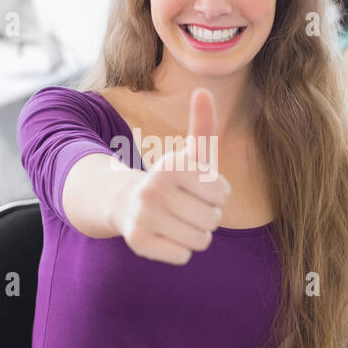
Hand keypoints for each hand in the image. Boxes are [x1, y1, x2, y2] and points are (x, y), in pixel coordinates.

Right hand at [110, 89, 230, 264]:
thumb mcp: (187, 154)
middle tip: (186, 208)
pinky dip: (180, 250)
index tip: (196, 188)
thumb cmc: (171, 180)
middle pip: (213, 219)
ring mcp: (144, 216)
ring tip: (177, 222)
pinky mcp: (138, 242)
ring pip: (201, 240)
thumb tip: (202, 90)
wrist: (125, 202)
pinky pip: (184, 256)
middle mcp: (154, 189)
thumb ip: (201, 125)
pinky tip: (165, 236)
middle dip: (207, 217)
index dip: (216, 194)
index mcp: (172, 165)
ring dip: (195, 234)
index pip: (222, 193)